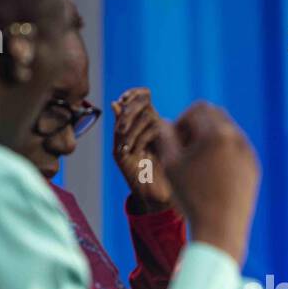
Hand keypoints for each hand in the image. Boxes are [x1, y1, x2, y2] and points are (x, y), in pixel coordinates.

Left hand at [111, 87, 174, 211]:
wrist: (152, 195)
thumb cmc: (135, 174)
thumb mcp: (120, 150)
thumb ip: (118, 128)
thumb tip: (115, 102)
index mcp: (143, 123)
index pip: (141, 95)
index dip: (132, 93)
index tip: (122, 100)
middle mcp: (156, 122)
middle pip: (144, 100)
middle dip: (128, 111)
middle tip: (120, 131)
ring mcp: (166, 130)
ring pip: (148, 114)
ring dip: (131, 129)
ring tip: (125, 148)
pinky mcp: (173, 140)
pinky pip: (155, 128)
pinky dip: (140, 138)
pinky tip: (135, 152)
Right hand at [151, 101, 258, 265]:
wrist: (221, 230)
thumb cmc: (191, 197)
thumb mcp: (170, 165)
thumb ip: (164, 137)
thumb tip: (164, 122)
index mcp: (217, 133)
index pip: (198, 109)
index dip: (182, 121)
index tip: (175, 142)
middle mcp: (237, 138)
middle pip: (215, 115)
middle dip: (198, 126)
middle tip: (185, 149)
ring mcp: (248, 153)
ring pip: (227, 132)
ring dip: (210, 139)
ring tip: (197, 164)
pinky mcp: (253, 167)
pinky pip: (237, 149)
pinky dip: (223, 153)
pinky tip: (211, 175)